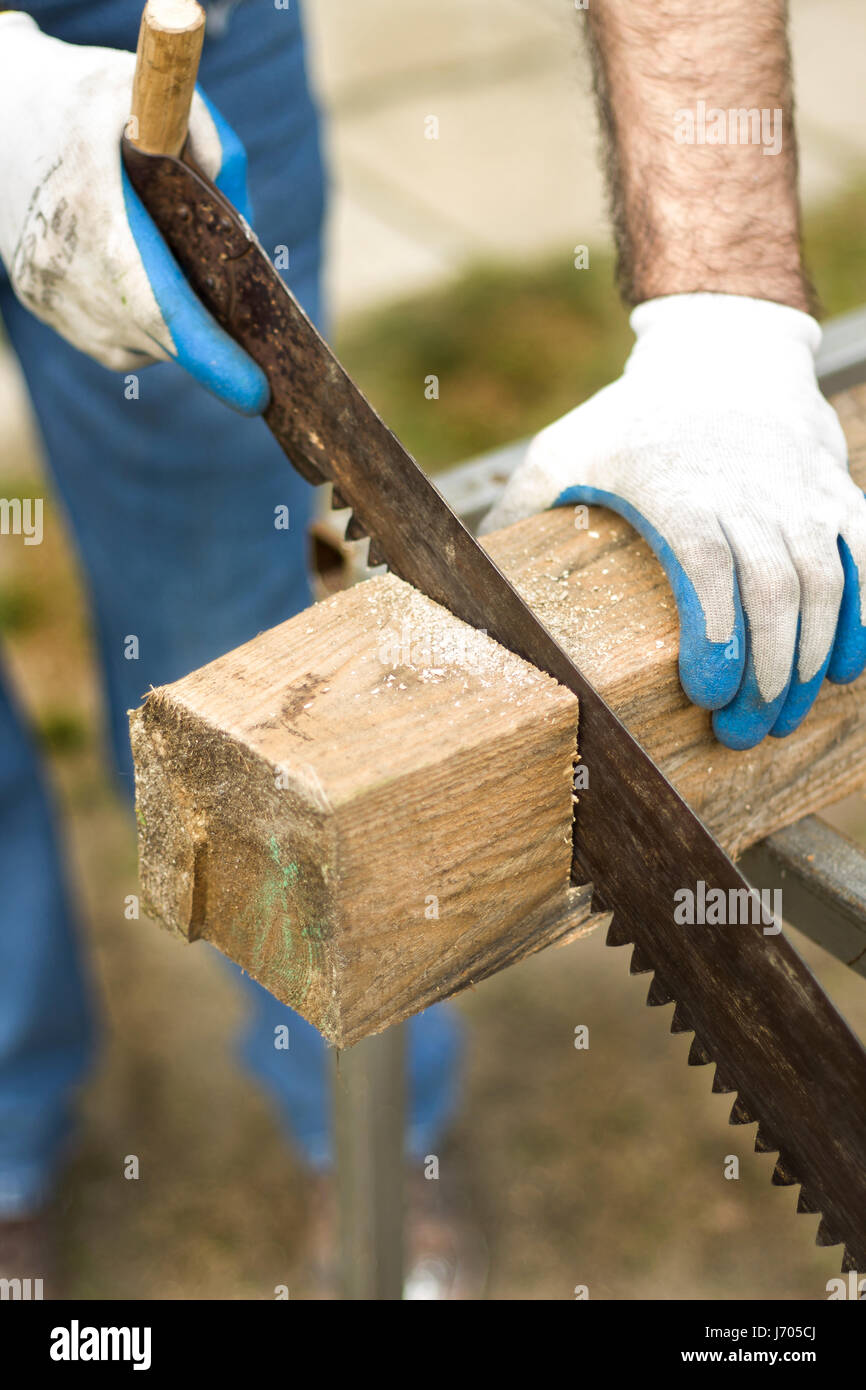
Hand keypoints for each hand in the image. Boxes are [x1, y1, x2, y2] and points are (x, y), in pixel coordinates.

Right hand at [0, 12, 266, 413]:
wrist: (1, 111)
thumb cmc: (88, 100)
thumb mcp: (154, 94)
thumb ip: (213, 147)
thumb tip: (246, 234)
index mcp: (93, 205)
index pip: (161, 307)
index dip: (212, 356)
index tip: (257, 392)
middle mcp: (61, 257)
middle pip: (155, 336)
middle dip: (211, 349)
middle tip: (255, 358)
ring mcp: (44, 288)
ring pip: (134, 348)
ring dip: (175, 337)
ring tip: (192, 293)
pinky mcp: (39, 301)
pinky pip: (109, 343)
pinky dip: (143, 332)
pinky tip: (156, 294)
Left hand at [482, 293, 865, 749]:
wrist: (726, 353)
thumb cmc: (633, 418)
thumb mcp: (567, 449)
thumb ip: (524, 508)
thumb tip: (464, 570)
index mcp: (678, 484)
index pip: (707, 563)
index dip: (714, 631)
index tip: (708, 692)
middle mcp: (748, 488)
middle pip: (773, 586)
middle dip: (765, 668)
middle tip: (744, 730)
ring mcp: (800, 491)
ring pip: (824, 582)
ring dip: (810, 658)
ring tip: (783, 717)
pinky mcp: (836, 494)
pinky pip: (864, 558)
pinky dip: (865, 617)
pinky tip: (845, 671)